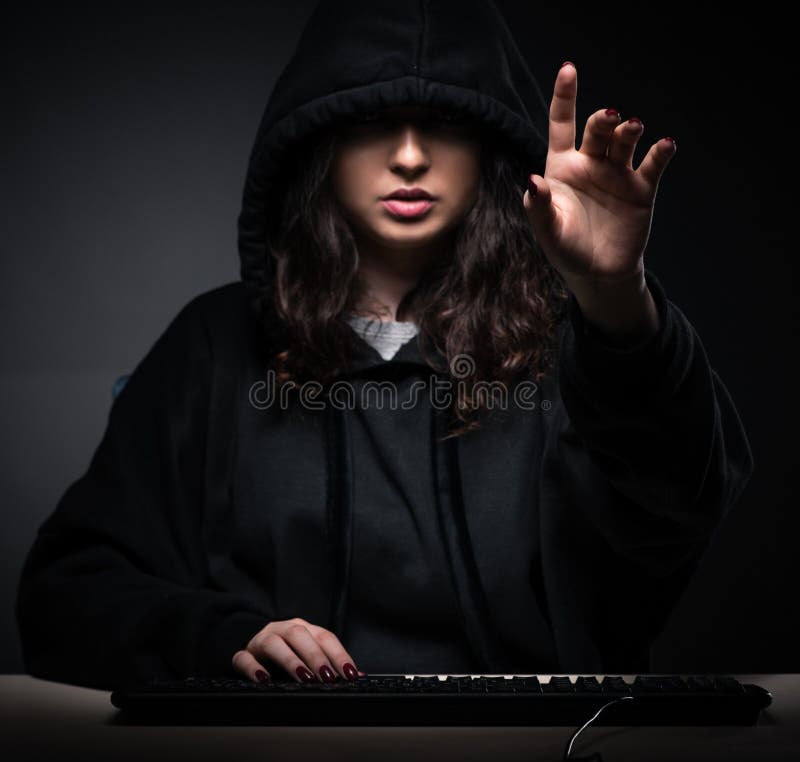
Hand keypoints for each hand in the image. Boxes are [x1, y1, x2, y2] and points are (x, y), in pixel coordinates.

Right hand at [232, 617, 366, 683]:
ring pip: (274, 643)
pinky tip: (263, 679)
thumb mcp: (307, 653)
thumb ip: (330, 663)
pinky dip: (253, 667)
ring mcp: (262, 639)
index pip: (325, 637)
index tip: (350, 673)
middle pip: (300, 635)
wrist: (248, 639)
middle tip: (328, 677)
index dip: (339, 654)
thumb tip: (358, 675)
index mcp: (303, 628)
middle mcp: (283, 629)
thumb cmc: (285, 649)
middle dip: (316, 656)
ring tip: (304, 677)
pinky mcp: (244, 652)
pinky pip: (245, 657)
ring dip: (290, 660)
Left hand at [524, 61, 675, 289]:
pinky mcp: (641, 189)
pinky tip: (665, 144)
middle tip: (609, 117)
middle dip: (603, 120)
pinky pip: (652, 165)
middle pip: (597, 130)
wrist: (598, 274)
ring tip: (633, 127)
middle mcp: (591, 163)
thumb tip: (533, 181)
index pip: (562, 124)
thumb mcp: (548, 231)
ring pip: (625, 141)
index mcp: (562, 167)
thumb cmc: (566, 249)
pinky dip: (660, 152)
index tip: (569, 69)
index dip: (565, 97)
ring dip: (629, 130)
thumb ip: (539, 207)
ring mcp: (617, 174)